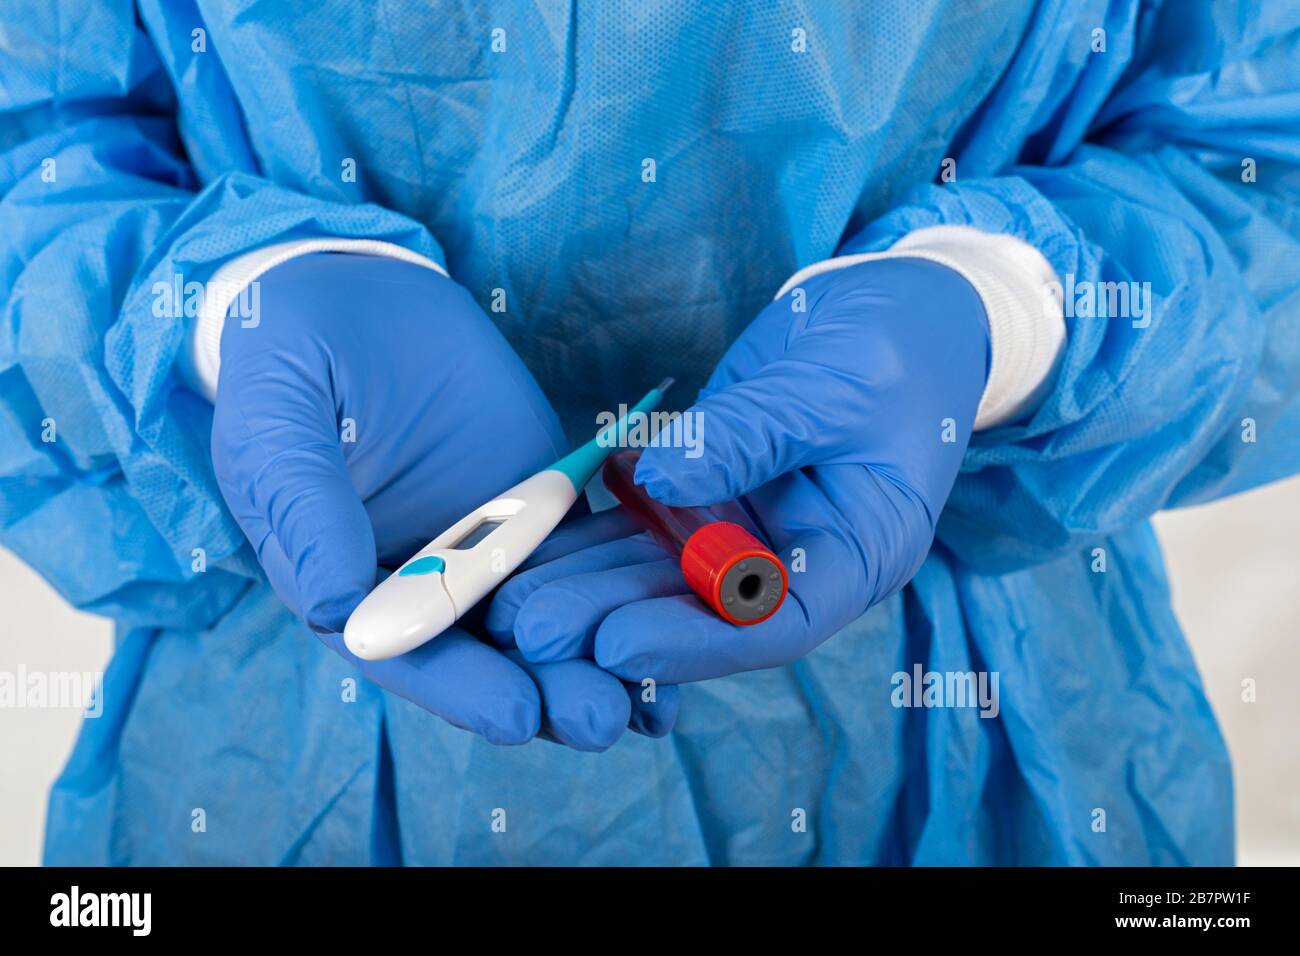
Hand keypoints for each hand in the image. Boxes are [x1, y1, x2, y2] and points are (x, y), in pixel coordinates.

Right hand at [211, 252, 677, 747]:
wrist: (356, 291)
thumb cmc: (292, 354)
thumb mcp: (280, 421)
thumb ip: (307, 506)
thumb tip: (336, 608)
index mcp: (346, 578)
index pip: (403, 651)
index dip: (457, 686)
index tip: (515, 713)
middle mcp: (420, 577)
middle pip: (486, 651)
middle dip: (543, 690)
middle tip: (602, 718)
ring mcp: (484, 541)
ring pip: (543, 614)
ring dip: (594, 657)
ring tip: (651, 702)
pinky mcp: (535, 501)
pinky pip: (583, 548)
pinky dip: (622, 585)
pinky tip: (670, 619)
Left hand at [487, 257, 988, 682]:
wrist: (893, 307)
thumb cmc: (896, 348)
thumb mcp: (834, 387)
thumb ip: (752, 436)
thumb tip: (662, 480)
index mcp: (857, 553)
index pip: (776, 621)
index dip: (696, 642)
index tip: (617, 643)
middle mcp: (796, 556)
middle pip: (701, 608)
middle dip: (616, 619)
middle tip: (533, 631)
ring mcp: (748, 525)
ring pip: (661, 570)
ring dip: (589, 584)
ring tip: (511, 599)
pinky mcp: (710, 490)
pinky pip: (645, 521)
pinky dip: (593, 532)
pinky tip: (532, 537)